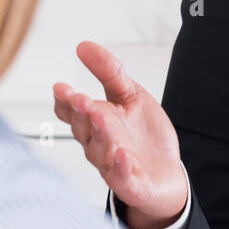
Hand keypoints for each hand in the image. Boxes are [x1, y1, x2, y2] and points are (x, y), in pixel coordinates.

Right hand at [52, 41, 187, 228]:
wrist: (166, 173)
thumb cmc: (142, 134)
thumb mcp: (130, 96)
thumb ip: (109, 73)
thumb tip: (83, 45)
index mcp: (94, 123)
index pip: (73, 112)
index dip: (66, 102)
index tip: (61, 87)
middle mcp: (98, 145)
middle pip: (84, 129)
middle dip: (82, 113)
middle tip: (80, 99)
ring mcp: (113, 166)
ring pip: (101, 151)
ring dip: (100, 135)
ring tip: (101, 118)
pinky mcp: (131, 184)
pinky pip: (124, 177)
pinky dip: (122, 168)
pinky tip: (123, 155)